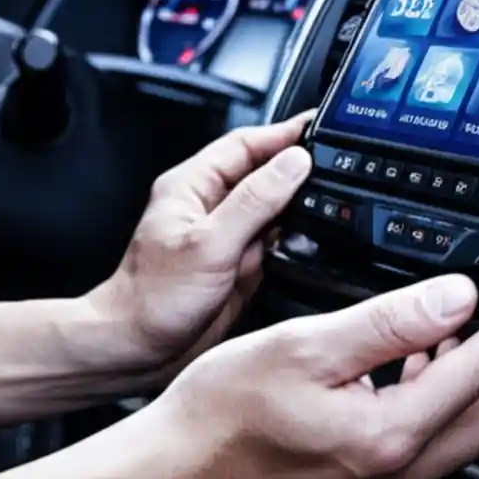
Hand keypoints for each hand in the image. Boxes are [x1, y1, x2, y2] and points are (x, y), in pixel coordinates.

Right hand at [0, 275, 478, 478]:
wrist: (167, 475)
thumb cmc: (218, 414)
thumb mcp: (306, 345)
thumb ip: (389, 321)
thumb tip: (458, 296)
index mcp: (386, 436)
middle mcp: (392, 477)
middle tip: (474, 313)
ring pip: (455, 435)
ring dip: (454, 382)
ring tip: (427, 333)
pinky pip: (419, 451)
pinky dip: (422, 407)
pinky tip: (389, 375)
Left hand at [88, 111, 313, 372]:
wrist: (139, 351)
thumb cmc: (152, 297)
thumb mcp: (210, 243)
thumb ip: (255, 201)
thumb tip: (294, 163)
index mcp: (194, 186)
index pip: (247, 143)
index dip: (285, 133)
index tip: (320, 127)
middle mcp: (212, 207)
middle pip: (266, 173)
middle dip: (300, 167)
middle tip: (339, 162)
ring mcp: (229, 236)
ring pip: (276, 208)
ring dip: (303, 205)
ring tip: (335, 199)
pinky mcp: (242, 265)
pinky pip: (278, 243)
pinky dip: (299, 240)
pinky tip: (315, 242)